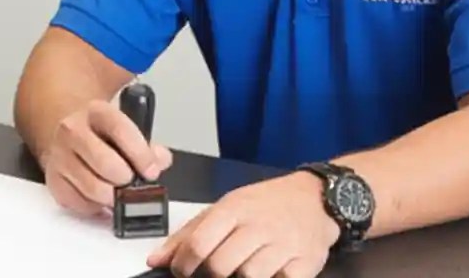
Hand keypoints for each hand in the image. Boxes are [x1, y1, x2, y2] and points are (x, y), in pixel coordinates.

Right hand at [40, 99, 172, 214]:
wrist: (71, 137)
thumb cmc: (103, 136)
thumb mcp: (128, 129)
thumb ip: (149, 145)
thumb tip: (159, 160)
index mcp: (96, 112)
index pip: (120, 129)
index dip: (140, 154)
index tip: (151, 171)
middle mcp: (72, 130)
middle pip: (104, 163)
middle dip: (125, 180)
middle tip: (133, 184)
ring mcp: (60, 155)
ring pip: (93, 188)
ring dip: (113, 198)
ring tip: (120, 194)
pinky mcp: (53, 180)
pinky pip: (80, 203)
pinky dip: (97, 207)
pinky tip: (102, 198)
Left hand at [146, 171, 339, 277]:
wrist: (314, 198)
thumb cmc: (264, 204)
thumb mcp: (224, 208)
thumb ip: (188, 234)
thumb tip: (155, 260)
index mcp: (234, 209)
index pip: (199, 244)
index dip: (184, 265)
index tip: (182, 270)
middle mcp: (258, 226)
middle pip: (220, 266)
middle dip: (210, 274)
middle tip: (214, 271)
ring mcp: (284, 245)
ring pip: (248, 277)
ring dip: (241, 277)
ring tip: (243, 266)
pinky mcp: (305, 263)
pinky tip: (269, 271)